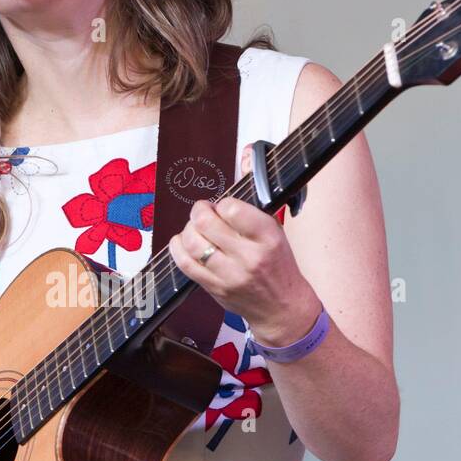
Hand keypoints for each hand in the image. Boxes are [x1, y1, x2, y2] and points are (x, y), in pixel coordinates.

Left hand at [167, 144, 320, 345]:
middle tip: (203, 211)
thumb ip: (255, 197)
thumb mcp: (275, 228)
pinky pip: (185, 265)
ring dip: (188, 229)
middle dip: (199, 211)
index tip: (224, 207)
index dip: (223, 204)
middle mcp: (250, 257)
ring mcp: (230, 275)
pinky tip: (182, 242)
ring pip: (193, 244)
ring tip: (195, 228)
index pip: (232, 208)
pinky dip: (178, 248)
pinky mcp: (215, 288)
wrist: (281, 306)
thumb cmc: (278, 264)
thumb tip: (248, 154)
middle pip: (207, 224)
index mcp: (268, 237)